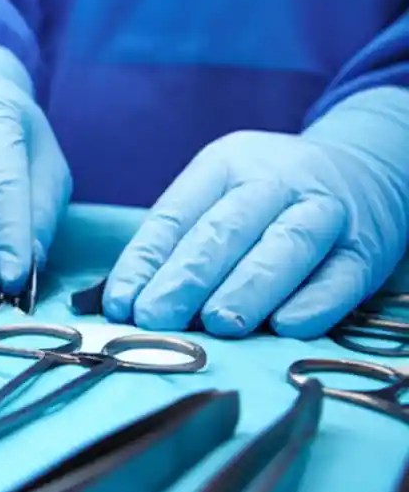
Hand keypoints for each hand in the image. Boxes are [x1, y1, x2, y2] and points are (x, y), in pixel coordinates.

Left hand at [103, 88, 408, 337]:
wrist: (369, 169)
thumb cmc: (268, 199)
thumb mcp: (219, 196)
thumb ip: (178, 244)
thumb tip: (124, 305)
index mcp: (226, 164)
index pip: (176, 213)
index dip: (145, 261)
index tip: (121, 304)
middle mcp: (277, 180)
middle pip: (227, 228)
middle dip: (187, 277)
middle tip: (156, 318)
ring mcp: (326, 211)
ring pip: (285, 246)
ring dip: (248, 289)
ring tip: (217, 326)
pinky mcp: (366, 249)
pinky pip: (341, 276)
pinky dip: (314, 302)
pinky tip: (286, 327)